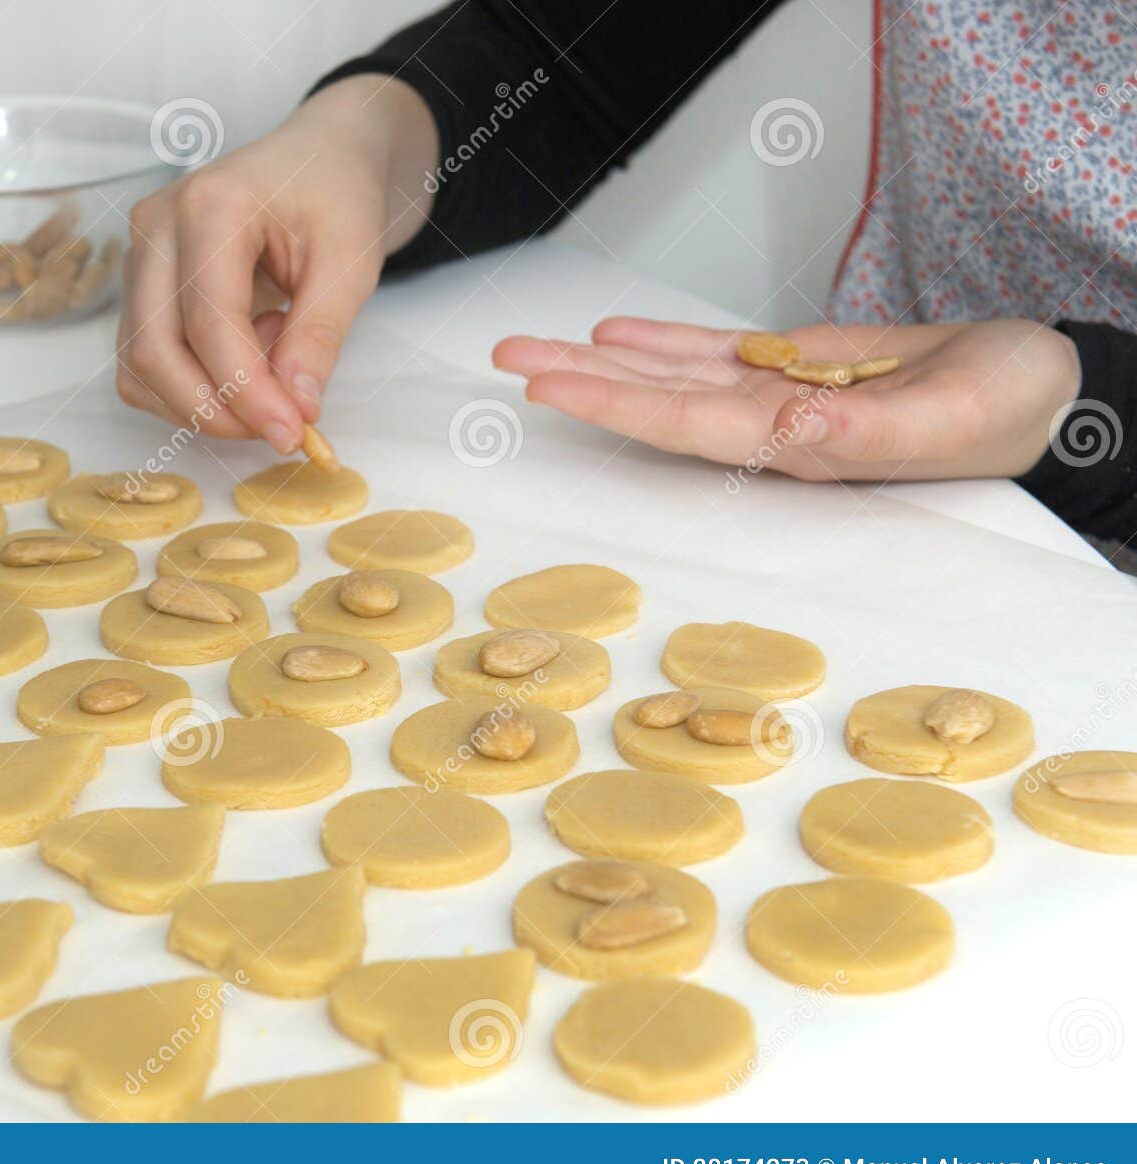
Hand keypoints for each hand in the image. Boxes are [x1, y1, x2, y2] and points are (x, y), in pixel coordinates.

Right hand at [116, 76, 436, 453]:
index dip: (247, 391)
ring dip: (204, 401)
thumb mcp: (351, 262)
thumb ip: (320, 336)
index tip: (292, 432)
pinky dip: (190, 388)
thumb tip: (295, 409)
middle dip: (216, 409)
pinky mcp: (138, 286)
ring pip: (140, 366)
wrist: (318, 160)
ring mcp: (138, 256)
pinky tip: (245, 356)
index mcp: (211, 204)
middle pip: (154, 349)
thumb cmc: (336, 196)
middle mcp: (156, 227)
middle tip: (280, 428)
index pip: (209, 322)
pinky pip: (143, 364)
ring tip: (273, 362)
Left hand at [493, 317, 1081, 480]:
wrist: (1041, 390)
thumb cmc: (1007, 411)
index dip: (615, 407)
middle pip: (655, 401)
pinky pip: (713, 351)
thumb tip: (790, 425)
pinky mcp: (793, 363)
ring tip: (532, 345)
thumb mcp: (950, 418)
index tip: (549, 389)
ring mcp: (774, 394)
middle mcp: (769, 426)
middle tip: (507, 358)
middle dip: (580, 381)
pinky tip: (612, 332)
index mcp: (798, 445)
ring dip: (602, 360)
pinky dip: (662, 341)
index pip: (685, 426)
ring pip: (671, 373)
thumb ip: (869, 426)